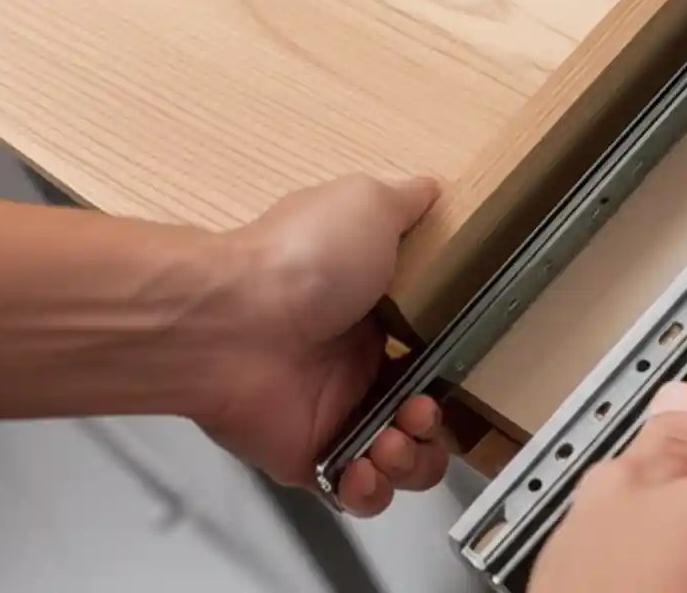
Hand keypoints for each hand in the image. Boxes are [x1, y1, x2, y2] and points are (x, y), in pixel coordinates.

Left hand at [195, 175, 448, 515]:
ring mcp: (330, 414)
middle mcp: (352, 368)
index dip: (453, 373)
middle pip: (423, 416)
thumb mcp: (367, 205)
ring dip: (415, 459)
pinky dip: (373, 491)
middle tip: (420, 411)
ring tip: (394, 440)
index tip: (455, 373)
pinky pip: (356, 495)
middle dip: (439, 425)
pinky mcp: (306, 456)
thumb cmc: (297, 263)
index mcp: (373, 317)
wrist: (230, 319)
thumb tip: (431, 191)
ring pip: (400, 459)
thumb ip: (407, 203)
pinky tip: (367, 465)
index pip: (432, 358)